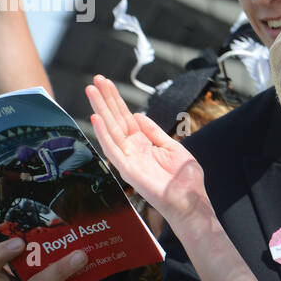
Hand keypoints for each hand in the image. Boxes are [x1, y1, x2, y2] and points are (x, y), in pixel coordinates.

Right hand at [86, 75, 209, 224]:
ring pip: (110, 129)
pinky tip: (95, 118)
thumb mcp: (172, 147)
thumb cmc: (184, 180)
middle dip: (105, 99)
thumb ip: (154, 132)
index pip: (125, 116)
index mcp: (144, 142)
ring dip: (100, 109)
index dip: (116, 99)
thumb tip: (137, 115)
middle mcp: (133, 149)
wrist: (190, 201)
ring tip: (90, 90)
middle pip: (115, 118)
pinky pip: (112, 149)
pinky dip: (103, 134)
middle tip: (95, 79)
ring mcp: (128, 158)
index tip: (106, 82)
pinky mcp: (127, 169)